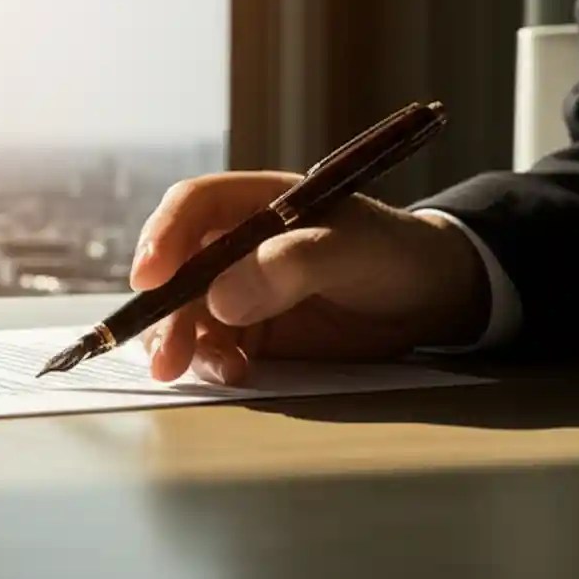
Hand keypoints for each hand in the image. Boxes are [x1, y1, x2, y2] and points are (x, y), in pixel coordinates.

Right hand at [130, 171, 490, 384]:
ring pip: (187, 313)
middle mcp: (237, 244)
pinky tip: (235, 375)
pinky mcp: (251, 332)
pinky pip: (214, 346)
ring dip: (181, 342)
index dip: (163, 237)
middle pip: (177, 269)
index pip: (193, 207)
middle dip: (163, 310)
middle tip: (164, 353)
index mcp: (256, 202)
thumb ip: (291, 265)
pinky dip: (211, 363)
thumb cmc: (393, 255)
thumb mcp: (351, 250)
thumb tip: (222, 299)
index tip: (147, 277)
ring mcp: (240, 289)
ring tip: (197, 370)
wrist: (430, 299)